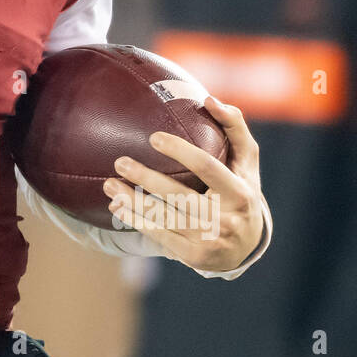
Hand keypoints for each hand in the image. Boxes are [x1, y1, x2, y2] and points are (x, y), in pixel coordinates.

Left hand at [101, 97, 264, 272]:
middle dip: (146, 178)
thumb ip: (234, 126)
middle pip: (179, 196)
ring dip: (132, 201)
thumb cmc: (240, 190)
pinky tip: (117, 206)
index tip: (153, 137)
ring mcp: (210, 241)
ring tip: (109, 184)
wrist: (247, 246)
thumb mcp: (246, 161)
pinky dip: (136, 220)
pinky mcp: (195, 257)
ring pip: (164, 218)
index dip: (181, 151)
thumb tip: (210, 99)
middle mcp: (227, 220)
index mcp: (240, 192)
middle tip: (119, 162)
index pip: (208, 168)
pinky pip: (160, 236)